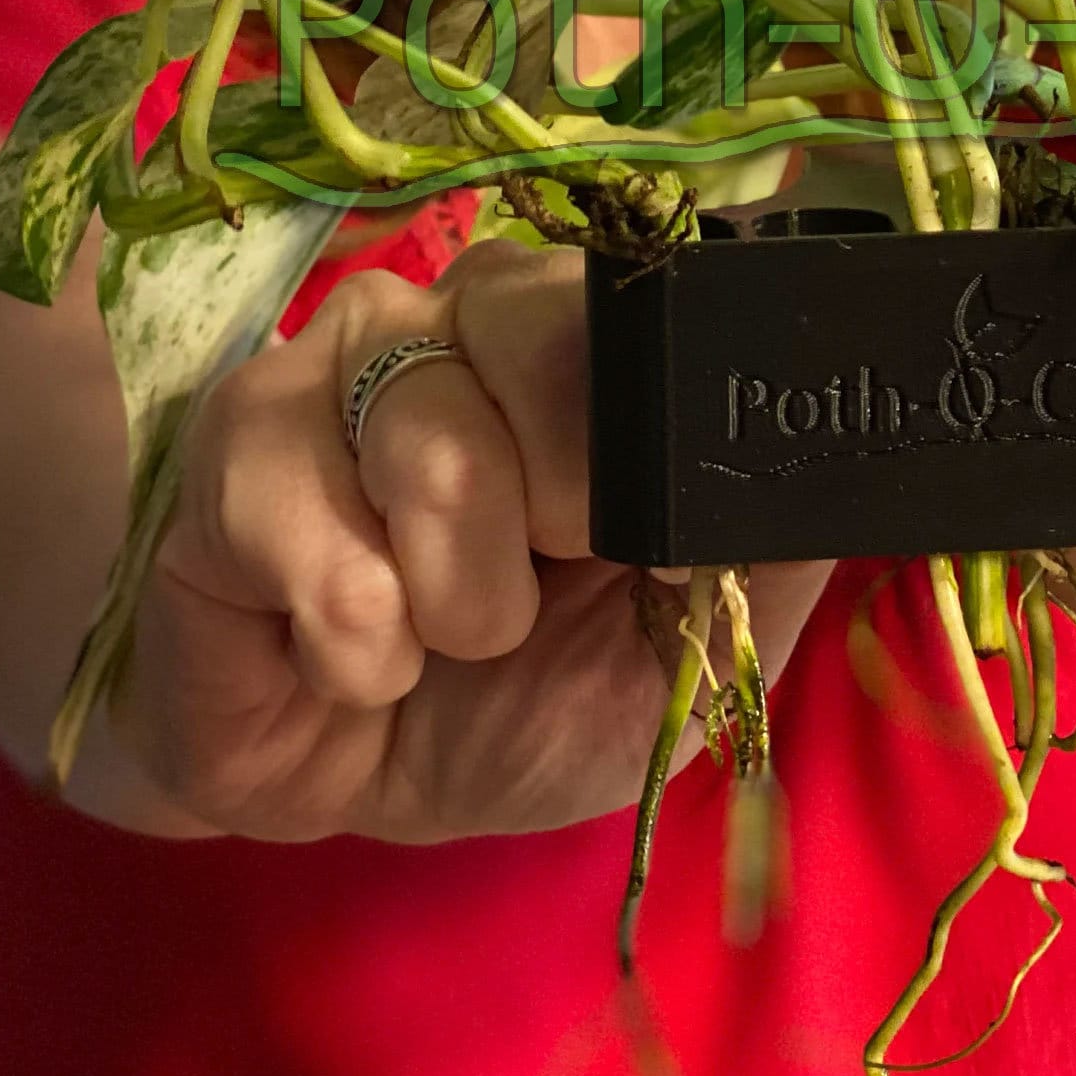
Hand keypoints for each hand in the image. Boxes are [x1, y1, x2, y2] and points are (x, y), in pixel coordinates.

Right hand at [112, 239, 833, 842]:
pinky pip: (295, 507)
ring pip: (423, 421)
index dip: (642, 413)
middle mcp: (464, 314)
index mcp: (586, 342)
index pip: (638, 292)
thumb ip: (770, 537)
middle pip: (531, 316)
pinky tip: (357, 666)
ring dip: (459, 590)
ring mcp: (335, 363)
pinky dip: (351, 629)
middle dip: (560, 488)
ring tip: (447, 645)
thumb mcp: (691, 644)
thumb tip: (847, 449)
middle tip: (542, 595)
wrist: (367, 783)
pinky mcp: (228, 446)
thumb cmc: (532, 693)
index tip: (642, 542)